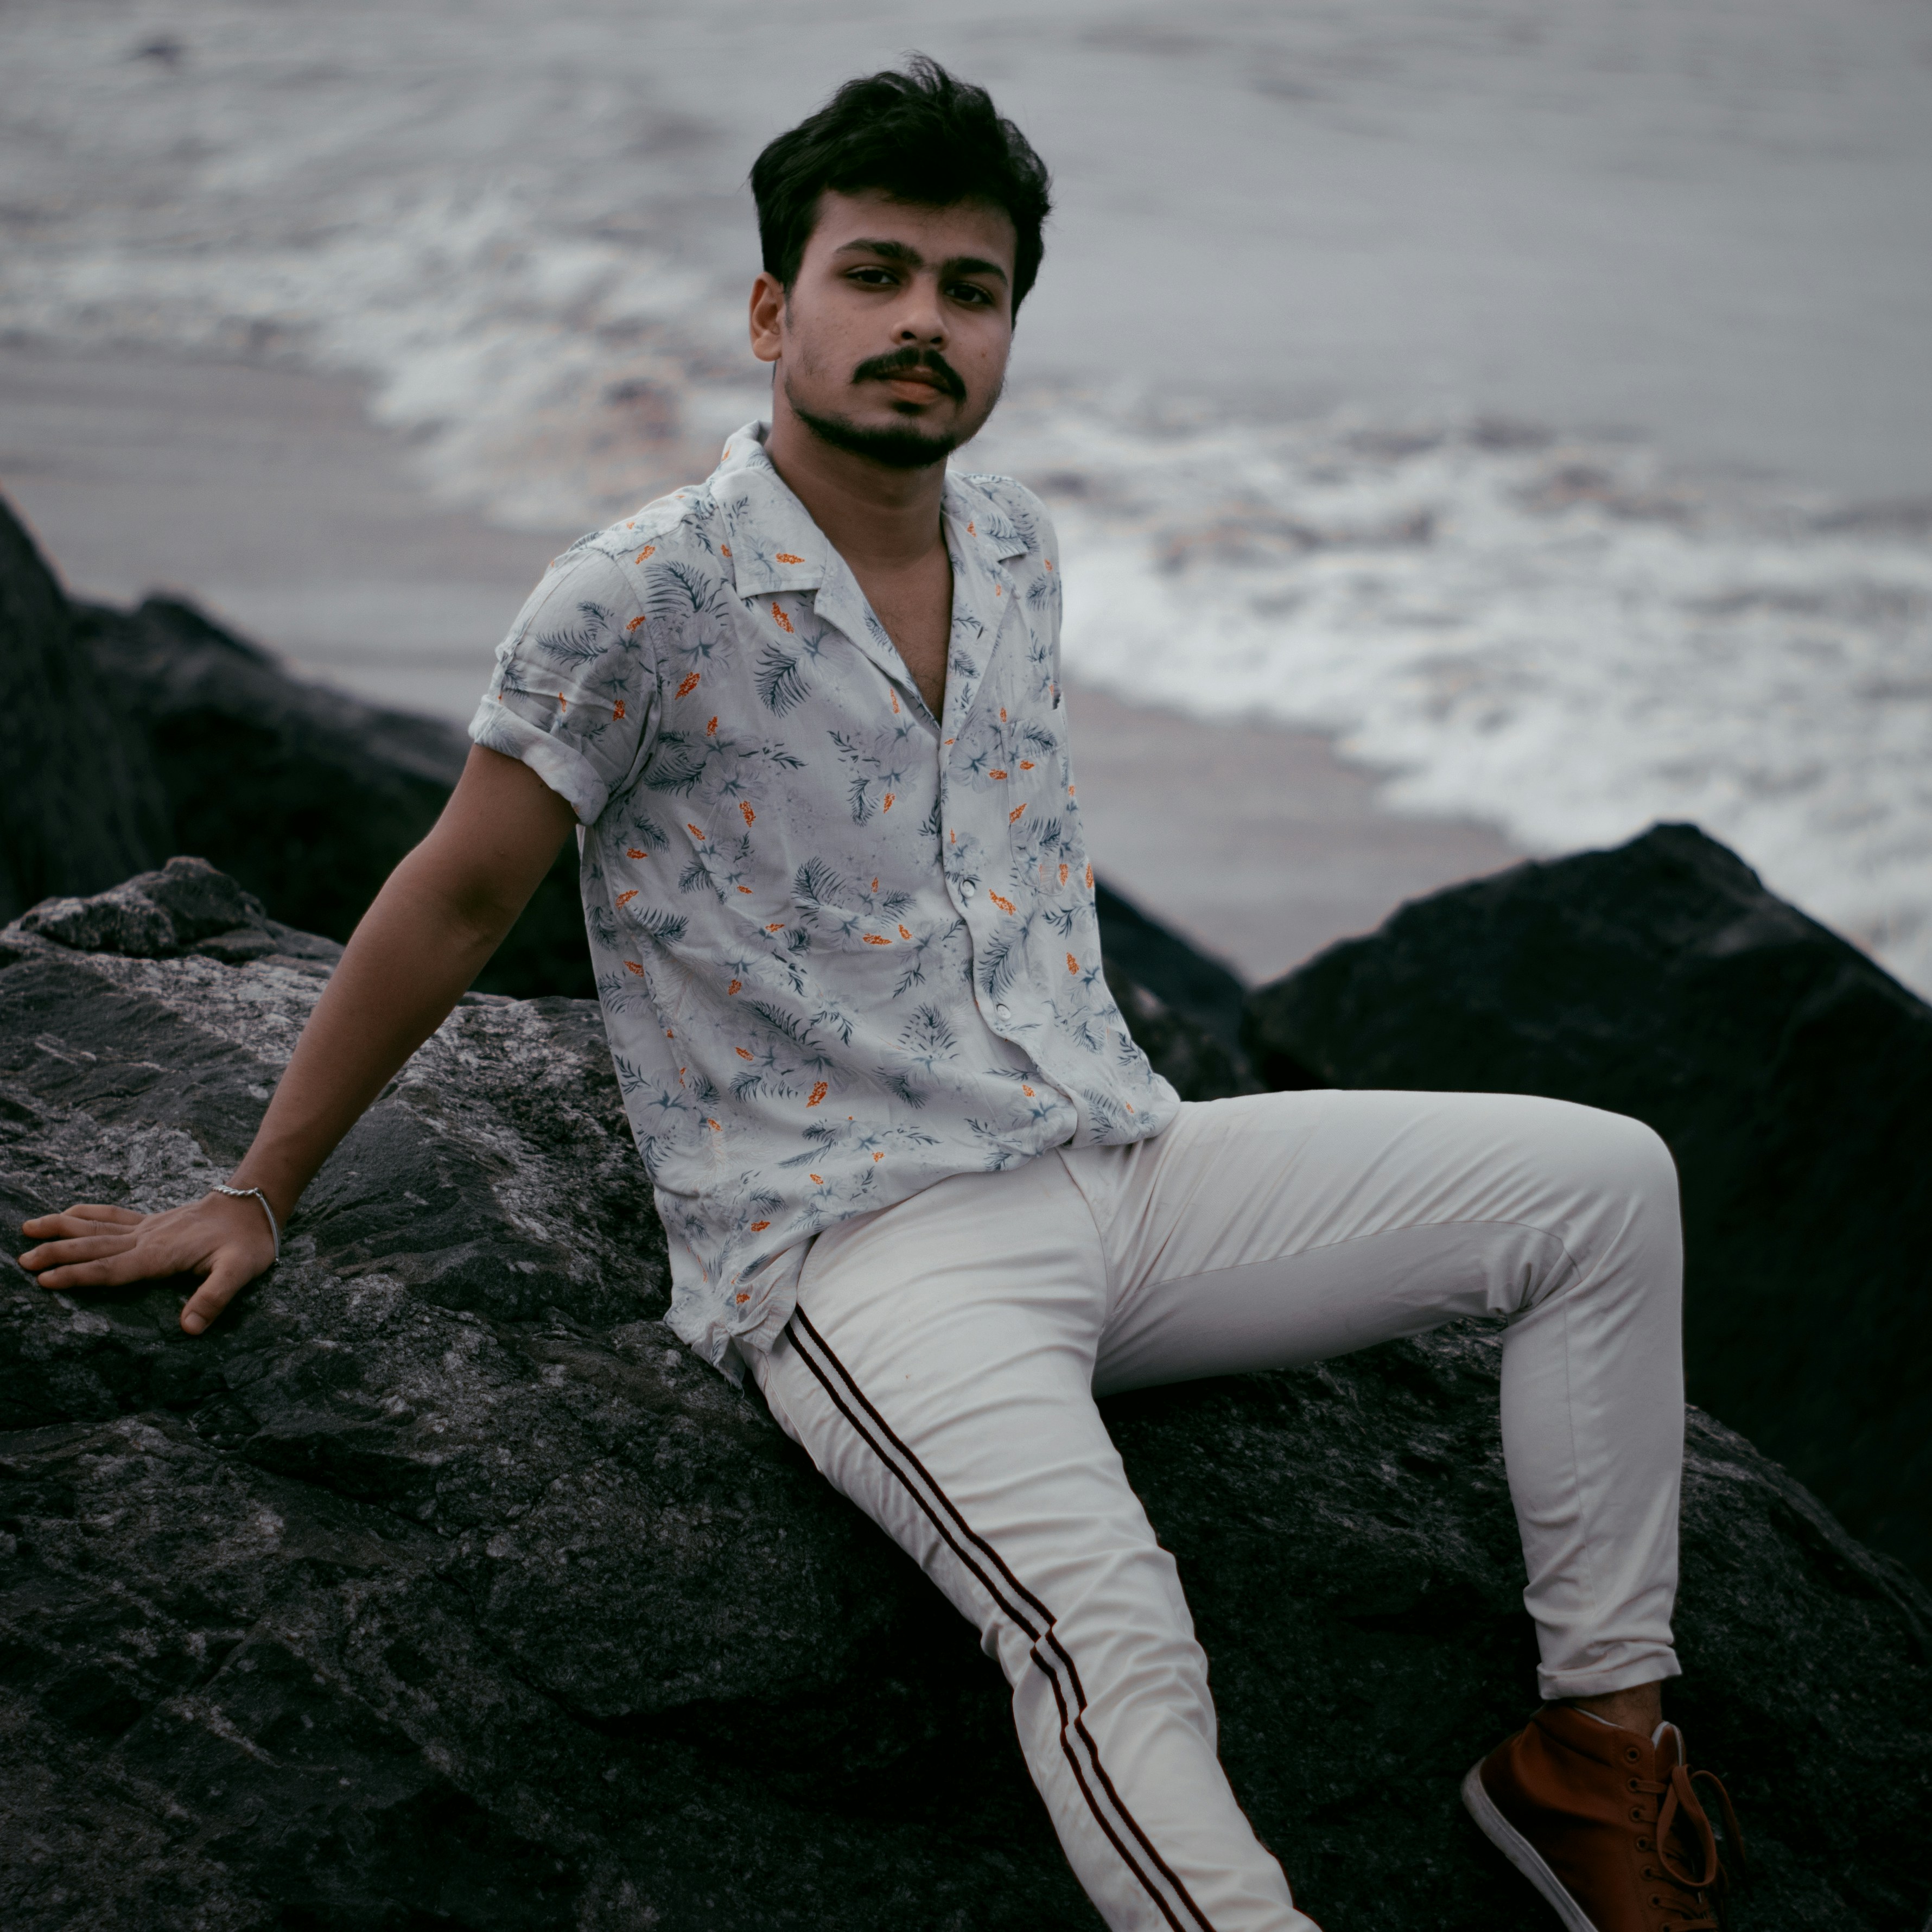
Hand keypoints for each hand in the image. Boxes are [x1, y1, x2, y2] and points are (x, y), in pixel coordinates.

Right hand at [17, 1192, 278, 1333]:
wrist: (254, 1204)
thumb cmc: (248, 1242)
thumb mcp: (241, 1272)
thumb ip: (214, 1298)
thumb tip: (190, 1328)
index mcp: (160, 1255)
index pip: (111, 1268)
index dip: (78, 1275)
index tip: (45, 1280)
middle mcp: (147, 1239)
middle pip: (94, 1247)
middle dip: (57, 1254)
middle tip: (22, 1260)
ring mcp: (147, 1228)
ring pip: (96, 1226)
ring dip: (62, 1227)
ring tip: (28, 1228)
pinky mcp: (152, 1221)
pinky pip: (112, 1215)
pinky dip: (86, 1213)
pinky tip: (68, 1212)